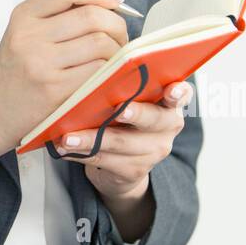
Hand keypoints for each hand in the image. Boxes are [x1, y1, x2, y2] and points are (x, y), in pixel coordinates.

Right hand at [0, 0, 128, 159]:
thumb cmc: (15, 71)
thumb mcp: (31, 31)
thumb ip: (66, 3)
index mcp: (23, 16)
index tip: (114, 1)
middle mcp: (29, 36)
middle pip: (91, 15)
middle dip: (116, 23)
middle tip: (119, 34)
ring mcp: (41, 64)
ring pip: (100, 43)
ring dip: (117, 49)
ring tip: (113, 56)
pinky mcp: (55, 90)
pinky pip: (98, 71)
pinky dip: (110, 70)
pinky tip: (106, 74)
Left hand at [53, 80, 193, 204]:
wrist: (125, 167)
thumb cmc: (125, 120)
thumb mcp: (133, 102)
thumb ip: (127, 88)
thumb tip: (99, 73)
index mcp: (169, 103)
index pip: (181, 94)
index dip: (179, 92)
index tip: (172, 90)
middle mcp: (168, 127)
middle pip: (153, 119)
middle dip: (135, 113)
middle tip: (118, 109)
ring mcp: (153, 151)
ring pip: (120, 142)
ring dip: (90, 138)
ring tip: (68, 137)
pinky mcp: (134, 171)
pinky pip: (104, 159)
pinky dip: (81, 152)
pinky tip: (64, 148)